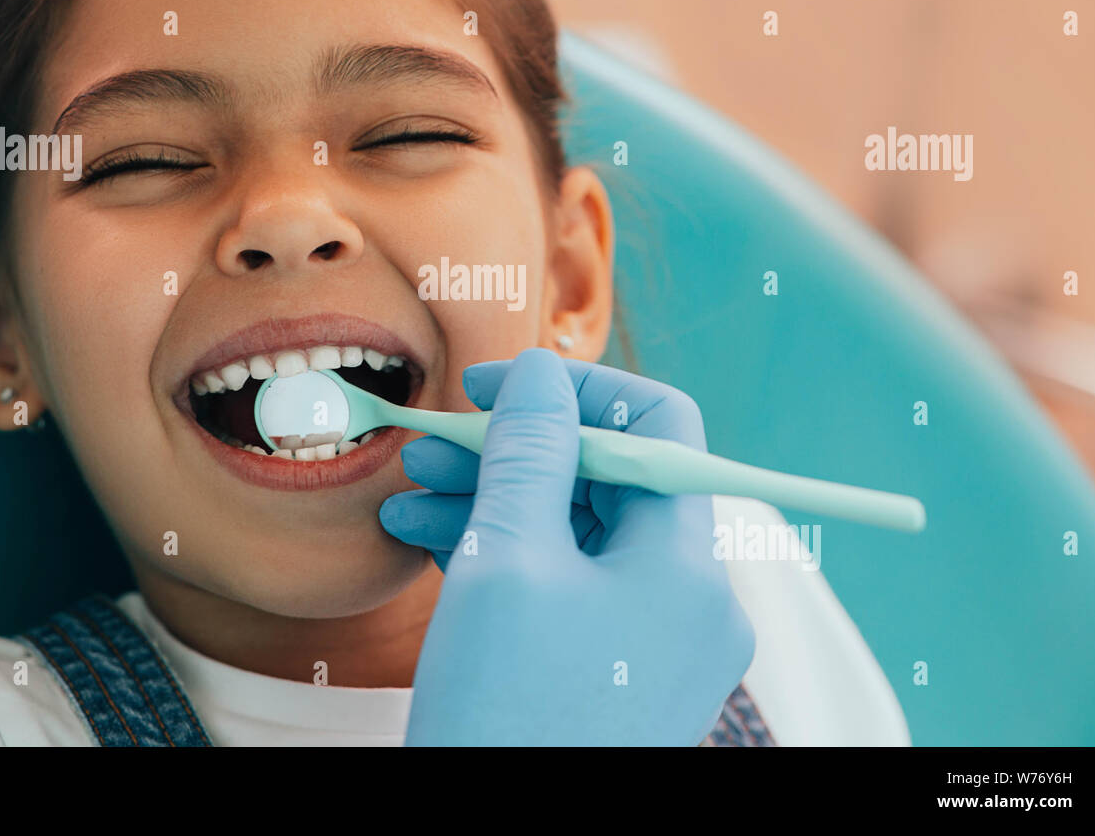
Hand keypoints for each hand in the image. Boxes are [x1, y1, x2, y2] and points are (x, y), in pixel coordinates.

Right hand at [380, 348, 755, 744]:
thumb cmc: (510, 717)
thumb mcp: (507, 565)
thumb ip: (529, 456)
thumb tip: (543, 377)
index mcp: (685, 562)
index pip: (657, 427)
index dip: (573, 391)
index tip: (492, 389)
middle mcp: (686, 599)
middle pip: (608, 481)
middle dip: (515, 451)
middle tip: (430, 444)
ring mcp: (651, 643)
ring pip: (576, 534)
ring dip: (494, 502)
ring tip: (409, 496)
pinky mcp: (611, 675)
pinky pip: (565, 589)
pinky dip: (503, 558)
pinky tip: (427, 543)